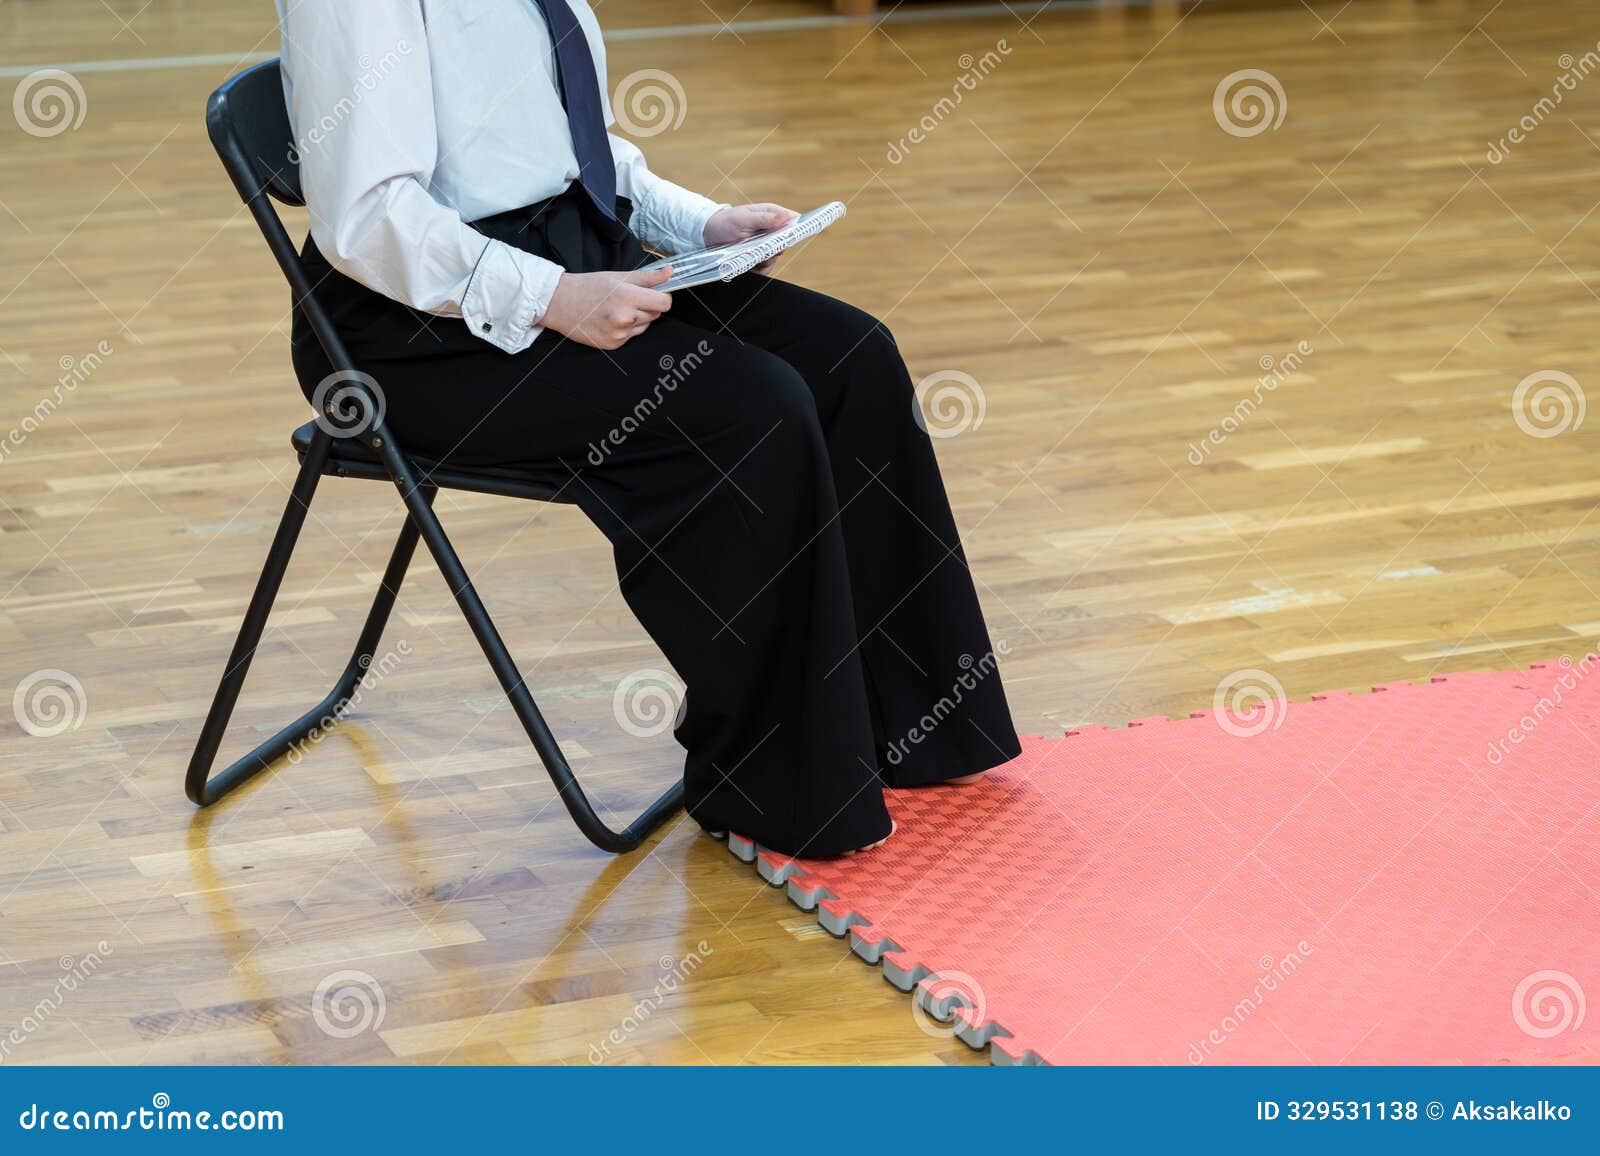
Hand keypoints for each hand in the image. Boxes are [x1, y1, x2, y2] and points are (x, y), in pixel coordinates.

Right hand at [541, 267, 672, 349]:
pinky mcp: (614, 344)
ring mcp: (619, 334)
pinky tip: (610, 320)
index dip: (663, 297)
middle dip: (647, 306)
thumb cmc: (587, 287)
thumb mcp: (618, 277)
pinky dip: (626, 329)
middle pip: (655, 314)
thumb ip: (647, 277)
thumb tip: (670, 273)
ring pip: (644, 325)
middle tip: (628, 298)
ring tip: (616, 309)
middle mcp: (625, 318)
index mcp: (627, 298)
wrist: (559, 303)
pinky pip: (631, 336)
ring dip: (637, 318)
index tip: (657, 293)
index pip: (664, 303)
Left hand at [703, 202, 798, 273]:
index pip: (793, 220)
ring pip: (776, 257)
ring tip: (751, 257)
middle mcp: (770, 230)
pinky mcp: (758, 257)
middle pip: (786, 243)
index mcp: (771, 215)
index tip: (791, 237)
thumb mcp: (743, 218)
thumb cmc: (724, 222)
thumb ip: (764, 218)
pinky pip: (766, 267)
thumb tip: (785, 217)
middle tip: (763, 249)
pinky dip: (759, 269)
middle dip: (776, 249)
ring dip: (765, 260)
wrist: (707, 235)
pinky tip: (750, 265)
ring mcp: (764, 245)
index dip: (798, 228)